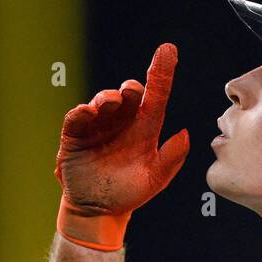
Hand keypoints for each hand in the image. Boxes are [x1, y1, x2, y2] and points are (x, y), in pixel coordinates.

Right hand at [54, 42, 189, 250]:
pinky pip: (76, 118)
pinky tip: (88, 112)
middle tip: (130, 91)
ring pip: (103, 101)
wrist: (100, 210)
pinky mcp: (76, 136)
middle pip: (128, 94)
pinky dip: (81, 112)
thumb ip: (171, 158)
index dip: (162, 73)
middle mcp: (122, 121)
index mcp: (145, 128)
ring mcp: (98, 126)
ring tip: (109, 103)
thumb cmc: (131, 192)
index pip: (156, 96)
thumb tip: (185, 134)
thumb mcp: (156, 178)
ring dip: (106, 98)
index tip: (168, 50)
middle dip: (130, 89)